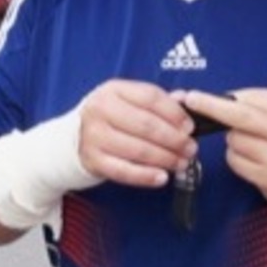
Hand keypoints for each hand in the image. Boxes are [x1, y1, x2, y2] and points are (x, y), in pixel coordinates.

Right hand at [76, 79, 195, 188]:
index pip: (150, 97)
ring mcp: (95, 136)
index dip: (174, 113)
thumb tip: (187, 101)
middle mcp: (101, 110)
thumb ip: (158, 101)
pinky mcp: (93, 160)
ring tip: (181, 162)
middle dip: (174, 140)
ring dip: (165, 159)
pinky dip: (146, 176)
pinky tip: (162, 177)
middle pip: (146, 125)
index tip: (189, 126)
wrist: (76, 136)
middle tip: (190, 148)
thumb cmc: (112, 117)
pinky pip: (124, 171)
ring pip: (138, 150)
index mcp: (114, 90)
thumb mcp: (129, 99)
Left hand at [180, 87, 266, 218]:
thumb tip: (224, 99)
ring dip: (234, 143)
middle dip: (210, 107)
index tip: (196, 95)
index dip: (220, 98)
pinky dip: (238, 160)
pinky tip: (256, 163)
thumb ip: (264, 105)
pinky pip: (237, 163)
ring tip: (255, 148)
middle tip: (189, 101)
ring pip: (234, 142)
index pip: (248, 98)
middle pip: (238, 116)